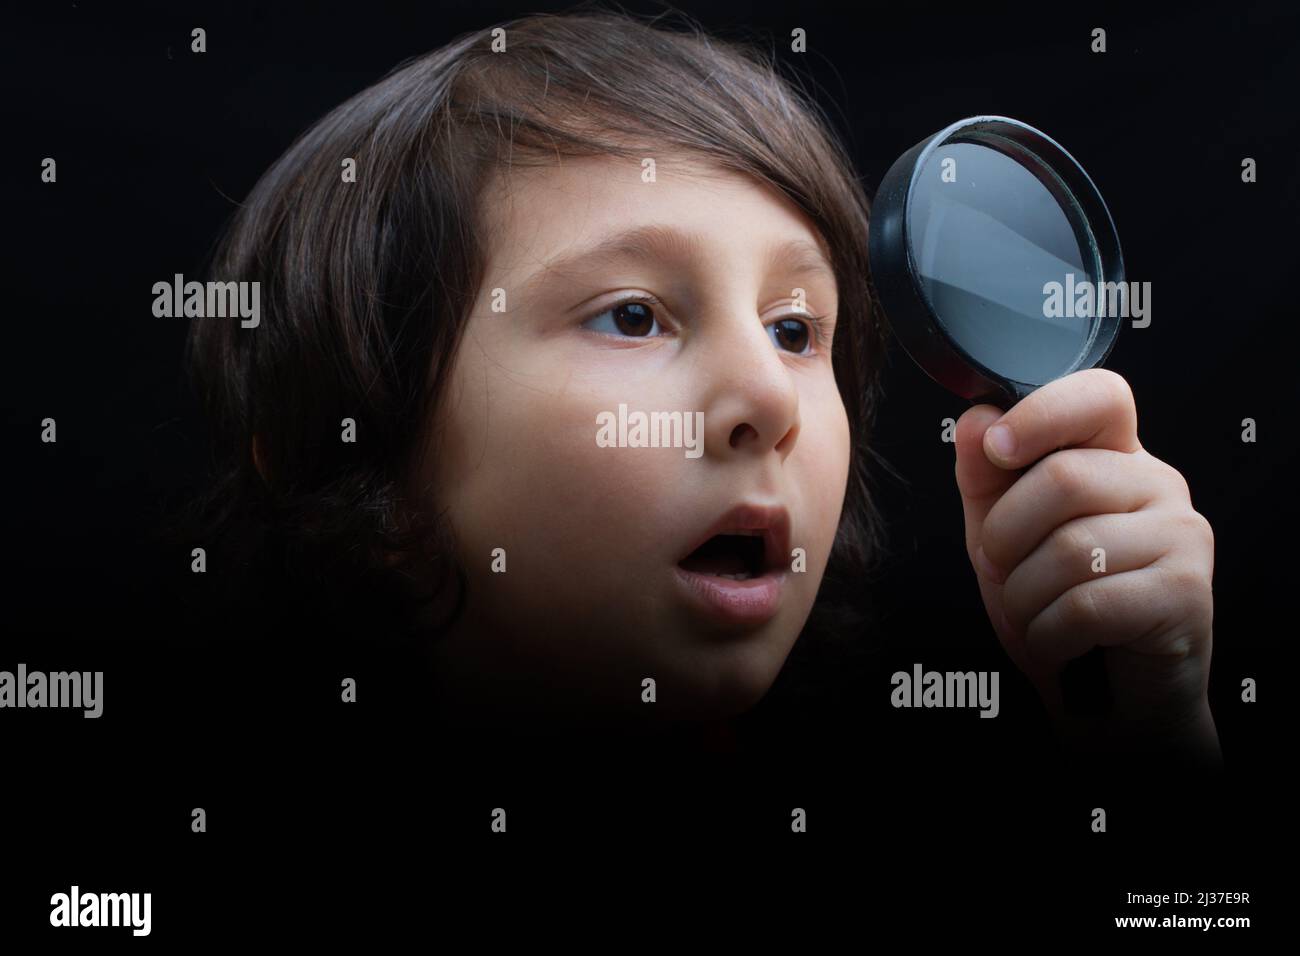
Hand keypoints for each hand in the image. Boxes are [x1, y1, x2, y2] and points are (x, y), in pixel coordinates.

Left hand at [953, 369, 1219, 763]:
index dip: (1041, 414)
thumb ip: (985, 475)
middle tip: (1005, 570)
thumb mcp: (1002, 534)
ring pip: (1071, 549)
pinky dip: (1050, 633)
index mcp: (1114, 457)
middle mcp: (1157, 485)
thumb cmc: (1054, 604)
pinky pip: (1089, 605)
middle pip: (1063, 479)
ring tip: (1034, 613)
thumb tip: (978, 419)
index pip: (1098, 396)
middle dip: (1005, 537)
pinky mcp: (1186, 593)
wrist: (1099, 695)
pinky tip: (1059, 641)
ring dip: (1024, 597)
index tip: (997, 449)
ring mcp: (1181, 536)